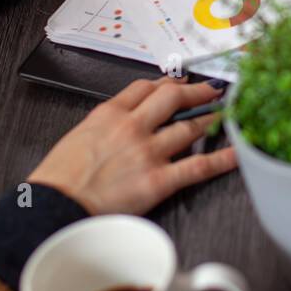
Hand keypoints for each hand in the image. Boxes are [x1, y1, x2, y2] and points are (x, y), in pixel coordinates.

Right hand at [28, 78, 236, 214]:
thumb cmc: (59, 179)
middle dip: (197, 92)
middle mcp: (131, 127)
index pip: (144, 88)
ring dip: (211, 120)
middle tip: (212, 91)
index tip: (177, 83)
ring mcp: (147, 153)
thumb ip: (103, 125)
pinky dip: (222, 159)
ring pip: (190, 127)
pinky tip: (237, 152)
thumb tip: (120, 123)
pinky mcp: (158, 181)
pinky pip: (198, 166)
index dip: (167, 83)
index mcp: (108, 114)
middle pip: (173, 97)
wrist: (53, 207)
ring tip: (224, 115)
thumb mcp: (77, 136)